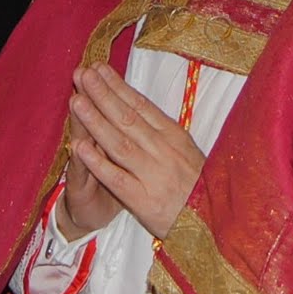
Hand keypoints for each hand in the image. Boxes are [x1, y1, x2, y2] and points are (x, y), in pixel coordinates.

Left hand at [66, 63, 203, 239]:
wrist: (216, 225)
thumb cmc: (200, 189)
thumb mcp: (188, 153)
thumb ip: (164, 133)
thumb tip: (138, 107)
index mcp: (175, 137)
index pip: (141, 106)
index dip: (118, 86)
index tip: (99, 69)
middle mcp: (164, 151)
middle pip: (128, 118)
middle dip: (103, 94)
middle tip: (82, 74)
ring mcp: (153, 175)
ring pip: (119, 142)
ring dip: (95, 120)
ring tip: (76, 101)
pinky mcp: (144, 200)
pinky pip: (116, 178)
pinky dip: (97, 162)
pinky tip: (79, 147)